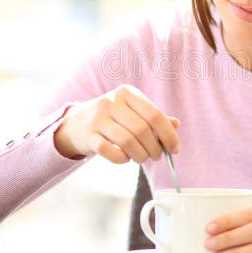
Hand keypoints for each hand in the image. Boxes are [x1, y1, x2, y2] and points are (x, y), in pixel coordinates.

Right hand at [53, 84, 179, 162]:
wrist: (75, 124)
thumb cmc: (112, 119)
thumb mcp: (132, 112)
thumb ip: (153, 118)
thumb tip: (175, 125)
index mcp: (127, 93)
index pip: (155, 115)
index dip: (168, 135)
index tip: (175, 150)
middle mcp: (112, 101)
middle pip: (143, 130)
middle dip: (154, 148)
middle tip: (156, 156)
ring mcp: (98, 118)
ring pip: (128, 142)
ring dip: (140, 155)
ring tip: (142, 158)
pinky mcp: (88, 135)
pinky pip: (110, 151)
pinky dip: (122, 159)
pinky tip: (125, 158)